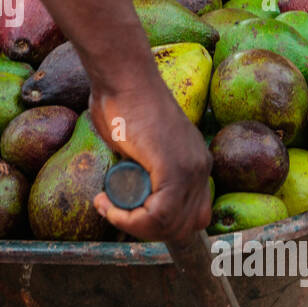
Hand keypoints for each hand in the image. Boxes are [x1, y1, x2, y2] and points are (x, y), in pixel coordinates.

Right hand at [90, 73, 212, 242]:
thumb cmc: (122, 102)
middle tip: (114, 211)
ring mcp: (190, 169)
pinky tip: (108, 204)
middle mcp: (200, 167)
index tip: (125, 211)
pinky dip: (129, 219)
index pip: (191, 215)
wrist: (123, 77)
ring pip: (169, 225)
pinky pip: (156, 215)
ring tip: (107, 205)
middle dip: (145, 229)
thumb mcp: (139, 146)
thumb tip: (130, 193)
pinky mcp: (174, 169)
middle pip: (184, 227)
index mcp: (195, 162)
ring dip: (132, 224)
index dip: (158, 224)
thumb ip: (144, 171)